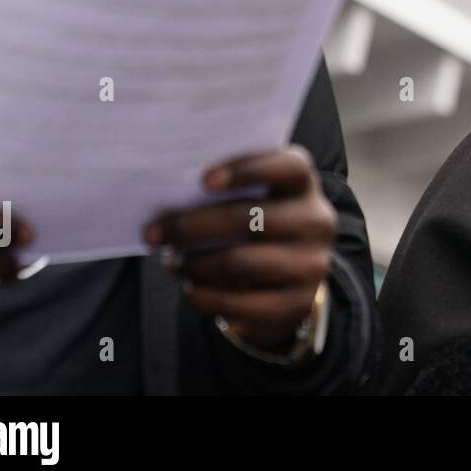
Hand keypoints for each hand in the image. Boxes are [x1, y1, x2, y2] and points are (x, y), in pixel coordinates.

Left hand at [144, 146, 336, 352]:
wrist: (291, 277)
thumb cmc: (256, 223)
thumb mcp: (254, 197)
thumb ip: (224, 191)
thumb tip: (167, 203)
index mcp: (303, 184)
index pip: (289, 166)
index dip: (248, 170)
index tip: (204, 180)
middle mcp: (316, 221)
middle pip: (252, 218)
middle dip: (194, 226)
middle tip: (155, 233)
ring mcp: (311, 265)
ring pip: (240, 262)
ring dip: (195, 264)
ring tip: (173, 262)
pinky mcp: (298, 304)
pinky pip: (240, 303)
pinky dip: (206, 296)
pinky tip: (191, 288)